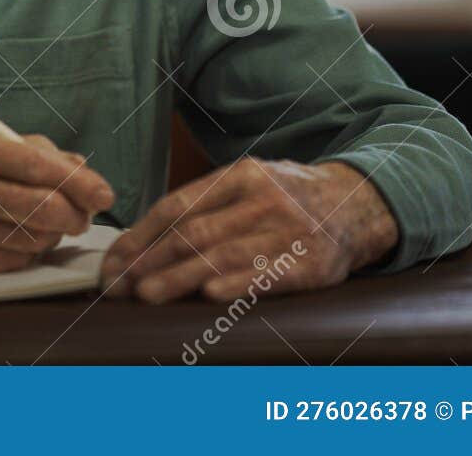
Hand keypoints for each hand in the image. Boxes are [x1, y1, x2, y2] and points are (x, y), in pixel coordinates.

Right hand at [0, 131, 115, 273]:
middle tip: (83, 214)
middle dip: (75, 214)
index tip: (104, 192)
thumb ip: (29, 150)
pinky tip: (15, 237)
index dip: (77, 180)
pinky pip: (14, 262)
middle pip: (41, 208)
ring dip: (51, 234)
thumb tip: (82, 169)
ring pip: (33, 239)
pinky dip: (27, 252)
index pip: (34, 165)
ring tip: (42, 221)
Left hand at [99, 158, 397, 302]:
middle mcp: (264, 198)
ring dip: (179, 277)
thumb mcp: (248, 185)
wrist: (359, 205)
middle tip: (119, 283)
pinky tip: (210, 295)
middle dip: (150, 261)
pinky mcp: (314, 262)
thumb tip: (141, 241)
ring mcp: (290, 230)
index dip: (141, 235)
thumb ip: (205, 206)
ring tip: (145, 294)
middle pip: (194, 232)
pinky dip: (238, 285)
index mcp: (240, 175)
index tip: (113, 260)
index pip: (177, 206)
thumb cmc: (287, 199)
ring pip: (223, 254)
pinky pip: (269, 274)